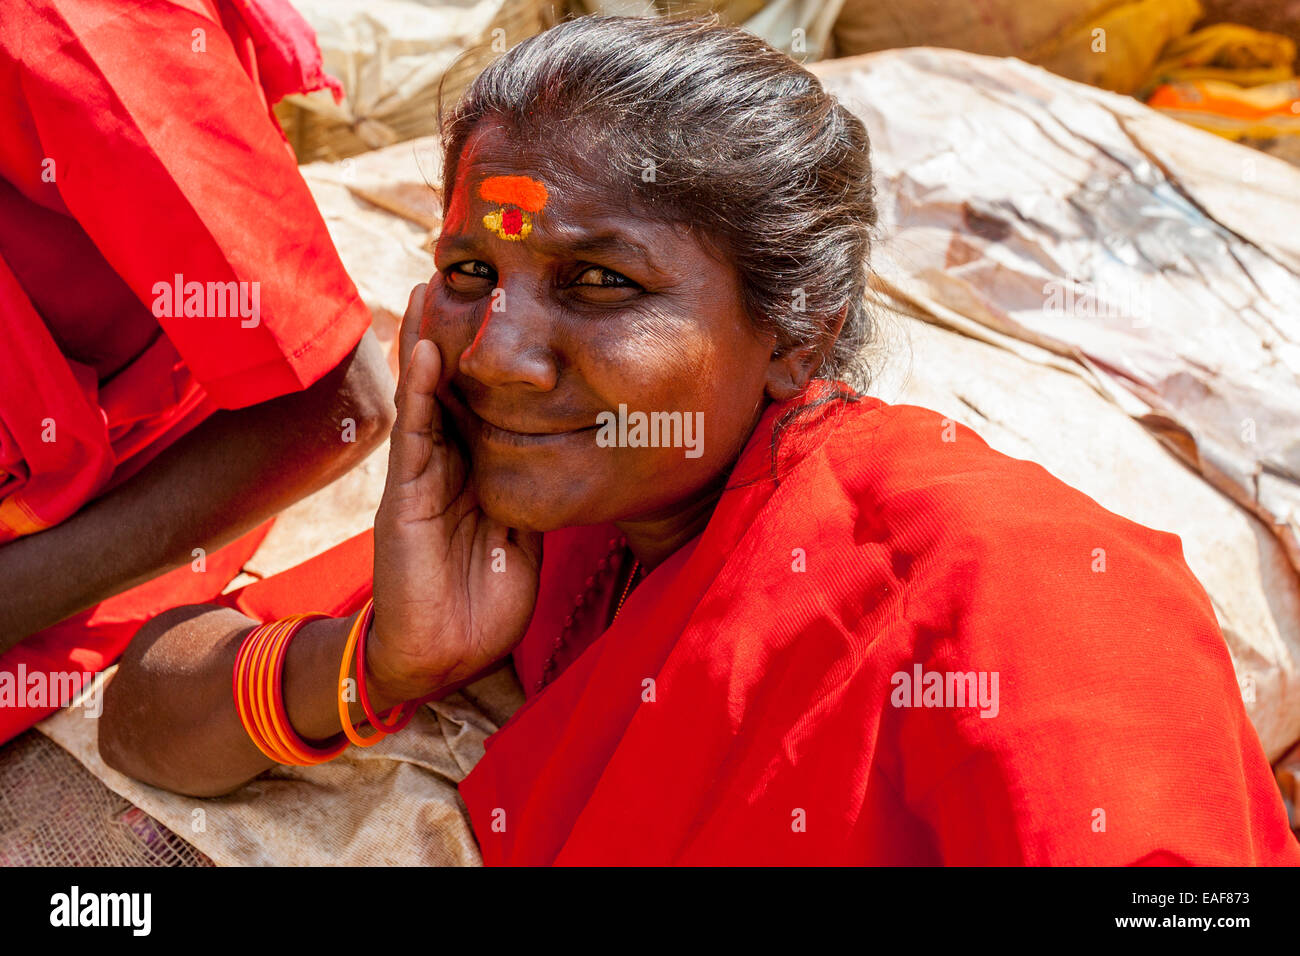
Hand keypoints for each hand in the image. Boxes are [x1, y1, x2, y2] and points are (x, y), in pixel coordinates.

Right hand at [368, 284, 542, 701]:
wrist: (444, 656)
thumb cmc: (485, 603)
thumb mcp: (525, 539)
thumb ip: (534, 498)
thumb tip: (568, 463)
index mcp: (479, 476)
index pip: (487, 407)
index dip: (494, 365)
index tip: (509, 315)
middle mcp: (449, 468)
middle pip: (455, 389)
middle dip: (458, 336)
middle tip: (466, 276)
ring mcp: (423, 478)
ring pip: (428, 398)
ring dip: (429, 344)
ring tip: (436, 288)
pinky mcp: (404, 498)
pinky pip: (415, 435)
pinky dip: (419, 390)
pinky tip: (428, 349)